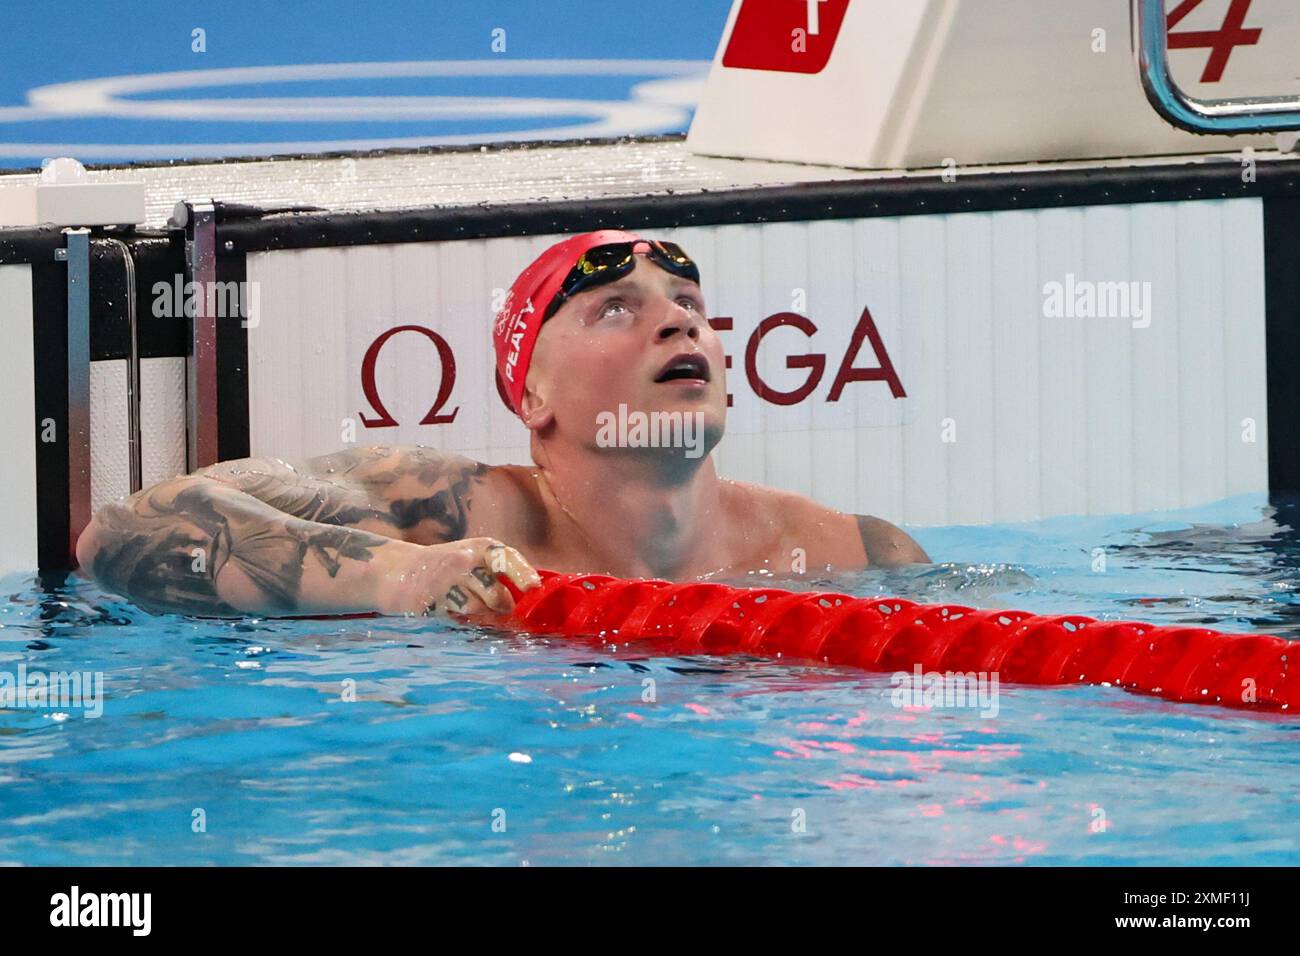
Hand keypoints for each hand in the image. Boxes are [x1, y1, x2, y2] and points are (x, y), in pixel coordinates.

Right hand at [375, 537, 540, 617]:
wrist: (400, 572)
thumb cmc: (448, 568)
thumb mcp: (475, 558)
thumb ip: (501, 572)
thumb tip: (533, 596)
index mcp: (482, 549)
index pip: (507, 559)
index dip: (523, 574)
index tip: (532, 588)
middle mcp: (464, 562)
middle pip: (496, 596)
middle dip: (501, 607)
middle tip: (497, 608)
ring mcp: (446, 583)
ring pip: (477, 610)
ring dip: (481, 616)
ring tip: (471, 608)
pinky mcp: (431, 604)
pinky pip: (457, 621)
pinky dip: (462, 622)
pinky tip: (454, 613)